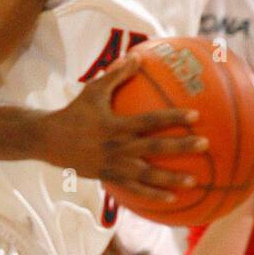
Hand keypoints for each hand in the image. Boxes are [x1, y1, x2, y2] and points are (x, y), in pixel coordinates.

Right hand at [42, 55, 206, 199]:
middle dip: (181, 147)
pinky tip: (171, 199)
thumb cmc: (74, 112)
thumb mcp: (93, 91)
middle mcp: (118, 147)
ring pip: (147, 176)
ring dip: (172, 179)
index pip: (150, 121)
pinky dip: (152, 195)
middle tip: (205, 144)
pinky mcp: (109, 179)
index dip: (173, 118)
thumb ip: (117, 74)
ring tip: (195, 181)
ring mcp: (114, 166)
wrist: (49, 141)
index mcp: (116, 125)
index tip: (196, 115)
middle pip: (155, 148)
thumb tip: (138, 55)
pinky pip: (134, 190)